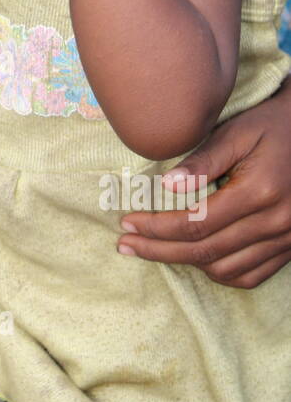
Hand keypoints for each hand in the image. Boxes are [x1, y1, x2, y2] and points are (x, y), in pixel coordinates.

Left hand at [117, 77, 290, 286]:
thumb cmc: (271, 126)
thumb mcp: (236, 132)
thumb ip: (203, 161)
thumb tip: (166, 186)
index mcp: (258, 193)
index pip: (195, 224)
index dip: (156, 228)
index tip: (127, 223)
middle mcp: (275, 223)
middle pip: (205, 251)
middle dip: (159, 250)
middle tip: (126, 244)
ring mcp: (286, 239)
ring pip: (226, 270)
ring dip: (186, 263)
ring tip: (155, 248)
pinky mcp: (289, 246)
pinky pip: (250, 275)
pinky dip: (219, 272)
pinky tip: (195, 258)